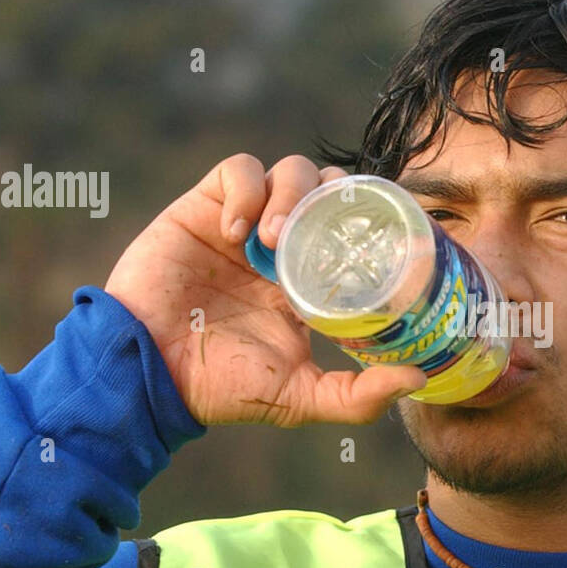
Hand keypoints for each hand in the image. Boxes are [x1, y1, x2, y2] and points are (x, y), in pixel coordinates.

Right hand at [103, 153, 426, 426]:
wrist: (148, 373)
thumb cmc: (221, 388)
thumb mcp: (299, 398)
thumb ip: (356, 397)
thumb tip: (418, 382)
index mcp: (310, 280)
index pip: (353, 228)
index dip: (371, 220)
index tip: (382, 235)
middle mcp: (282, 246)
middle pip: (328, 188)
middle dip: (334, 199)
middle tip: (322, 234)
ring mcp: (244, 223)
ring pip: (289, 170)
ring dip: (292, 194)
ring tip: (273, 238)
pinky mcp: (204, 208)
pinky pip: (237, 169)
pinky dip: (246, 190)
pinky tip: (237, 232)